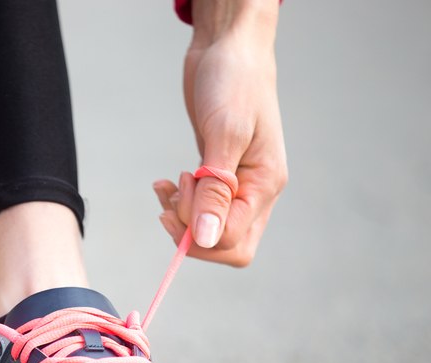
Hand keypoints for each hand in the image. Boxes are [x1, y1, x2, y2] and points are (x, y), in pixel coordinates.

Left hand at [154, 0, 286, 266]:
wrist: (229, 49)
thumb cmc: (234, 82)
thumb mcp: (224, 134)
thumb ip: (215, 190)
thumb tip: (205, 237)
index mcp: (265, 184)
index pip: (233, 241)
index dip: (199, 232)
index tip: (179, 196)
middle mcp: (256, 191)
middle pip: (226, 245)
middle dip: (190, 231)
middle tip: (170, 198)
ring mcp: (238, 185)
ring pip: (208, 229)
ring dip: (180, 216)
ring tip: (167, 185)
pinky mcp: (218, 176)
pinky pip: (198, 208)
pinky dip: (177, 202)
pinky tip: (164, 183)